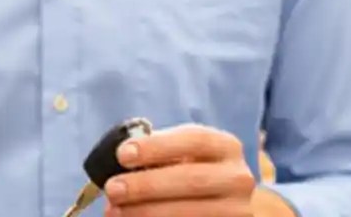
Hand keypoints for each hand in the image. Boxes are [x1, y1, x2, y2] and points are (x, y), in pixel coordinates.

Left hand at [102, 124, 256, 216]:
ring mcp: (237, 210)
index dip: (157, 146)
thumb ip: (157, 156)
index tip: (123, 155)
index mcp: (225, 147)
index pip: (194, 140)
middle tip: (113, 189)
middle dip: (146, 185)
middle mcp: (238, 178)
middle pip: (191, 180)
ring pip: (191, 212)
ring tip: (116, 210)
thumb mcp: (182, 156)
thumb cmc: (191, 171)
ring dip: (148, 211)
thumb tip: (118, 170)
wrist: (222, 201)